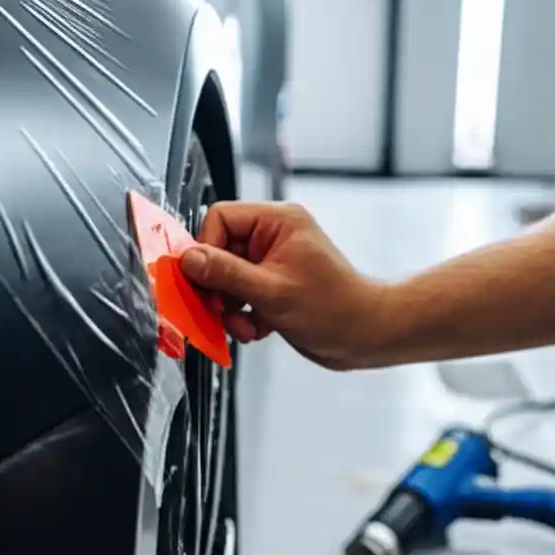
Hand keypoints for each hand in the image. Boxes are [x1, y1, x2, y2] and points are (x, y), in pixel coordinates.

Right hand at [180, 202, 387, 369]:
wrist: (366, 337)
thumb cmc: (335, 310)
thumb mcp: (272, 292)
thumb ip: (226, 273)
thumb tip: (188, 259)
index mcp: (277, 222)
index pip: (220, 218)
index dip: (206, 249)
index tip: (203, 280)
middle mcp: (273, 236)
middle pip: (218, 250)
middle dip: (218, 286)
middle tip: (220, 310)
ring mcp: (272, 261)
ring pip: (225, 276)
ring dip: (228, 306)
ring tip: (244, 326)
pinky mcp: (272, 285)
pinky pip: (239, 294)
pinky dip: (241, 315)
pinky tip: (256, 329)